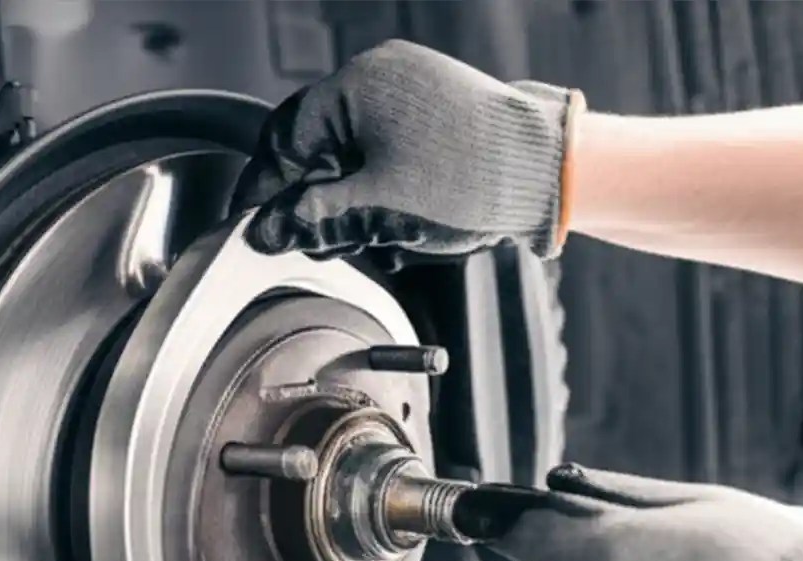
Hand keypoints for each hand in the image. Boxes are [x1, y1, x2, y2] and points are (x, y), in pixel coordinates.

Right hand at [229, 39, 578, 266]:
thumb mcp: (379, 207)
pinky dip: (375, 188)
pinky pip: (381, 150)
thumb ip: (312, 218)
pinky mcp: (432, 114)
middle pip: (315, 145)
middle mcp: (381, 78)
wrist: (552, 173)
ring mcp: (409, 93)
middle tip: (311, 240)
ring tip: (367, 236)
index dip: (263, 188)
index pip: (284, 139)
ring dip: (346, 199)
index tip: (250, 223)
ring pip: (348, 152)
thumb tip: (264, 230)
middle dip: (310, 199)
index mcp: (358, 85)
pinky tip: (390, 222)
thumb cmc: (477, 178)